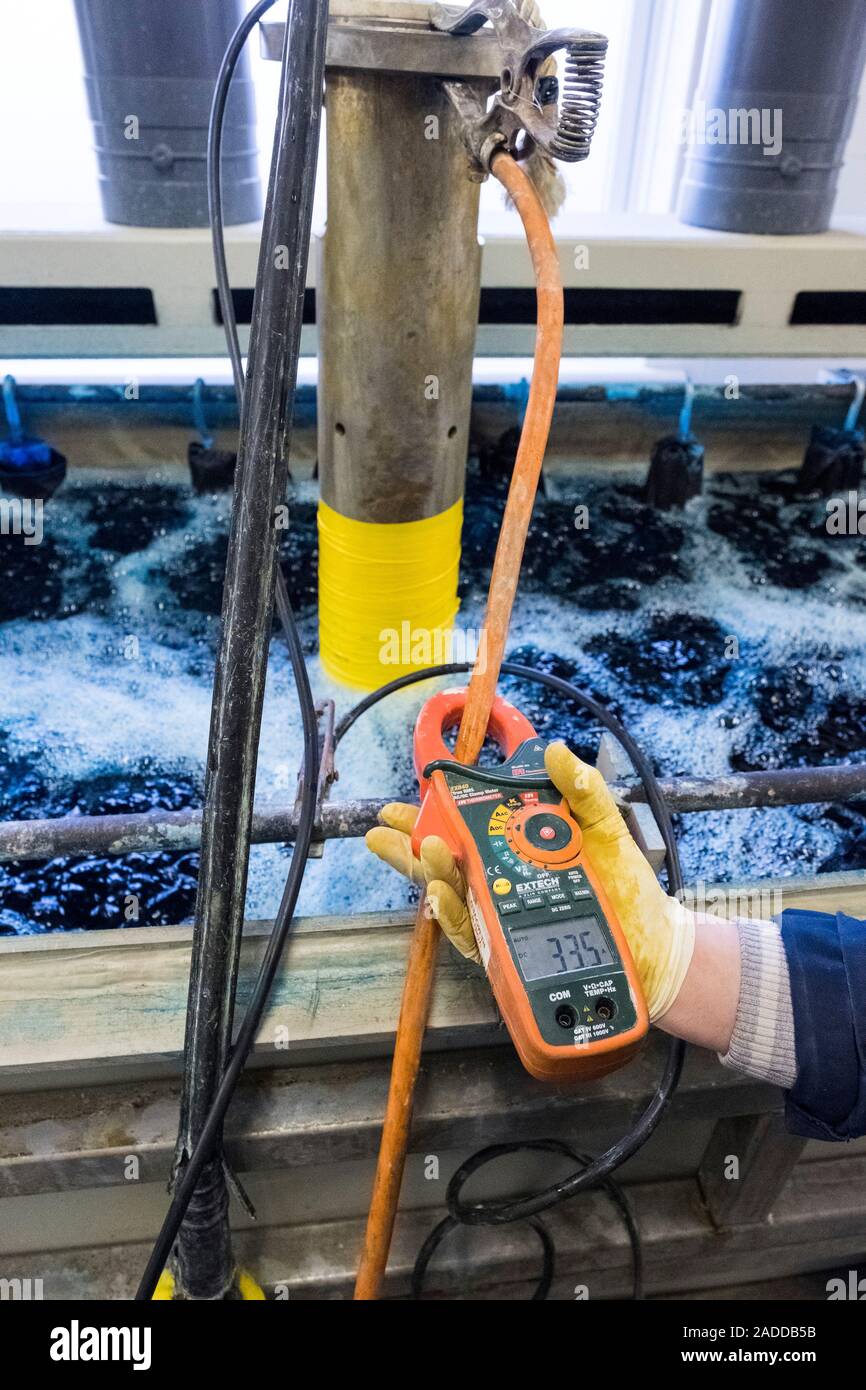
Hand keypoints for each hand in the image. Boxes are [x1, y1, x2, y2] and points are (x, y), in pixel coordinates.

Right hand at [366, 744, 694, 1022]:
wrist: (653, 943)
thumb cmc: (627, 886)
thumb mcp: (604, 827)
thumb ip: (581, 790)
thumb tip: (555, 749)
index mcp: (516, 850)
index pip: (461, 831)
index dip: (426, 818)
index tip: (397, 806)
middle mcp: (502, 882)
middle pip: (443, 864)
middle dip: (408, 848)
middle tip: (383, 833)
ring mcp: (503, 916)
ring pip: (453, 896)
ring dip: (432, 873)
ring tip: (426, 851)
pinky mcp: (511, 950)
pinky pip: (472, 935)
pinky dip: (454, 916)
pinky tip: (444, 896)